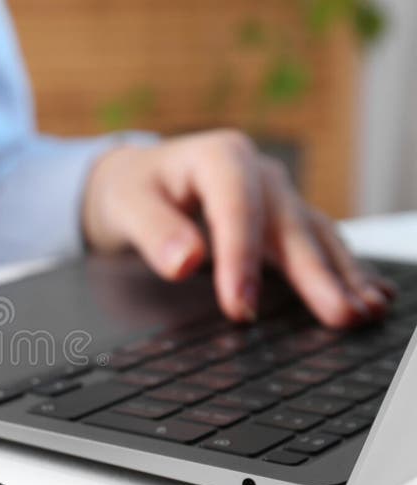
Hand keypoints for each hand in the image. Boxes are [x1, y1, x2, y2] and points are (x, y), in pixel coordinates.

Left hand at [82, 129, 395, 326]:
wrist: (140, 179)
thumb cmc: (133, 191)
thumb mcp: (127, 205)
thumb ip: (152, 232)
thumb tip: (184, 263)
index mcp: (220, 158)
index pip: (236, 207)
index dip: (240, 258)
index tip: (240, 307)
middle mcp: (260, 174)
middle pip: (289, 224)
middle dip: (315, 273)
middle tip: (339, 314)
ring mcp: (279, 198)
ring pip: (315, 236)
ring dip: (342, 275)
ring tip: (365, 311)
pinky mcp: (286, 222)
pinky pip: (320, 246)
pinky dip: (343, 273)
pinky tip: (369, 296)